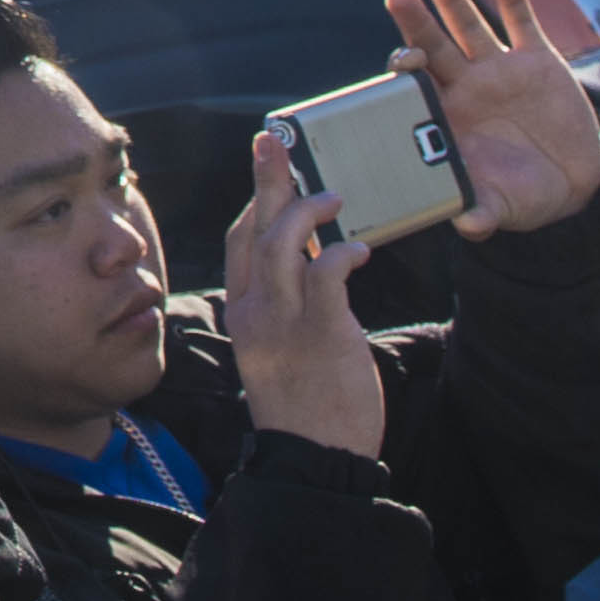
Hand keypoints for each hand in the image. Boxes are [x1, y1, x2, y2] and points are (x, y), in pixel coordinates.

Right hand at [223, 129, 388, 457]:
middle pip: (255, 231)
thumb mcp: (280, 351)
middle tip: (274, 141)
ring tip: (332, 195)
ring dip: (305, 212)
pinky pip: (325, 277)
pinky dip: (341, 253)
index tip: (268, 170)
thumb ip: (288, 307)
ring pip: (282, 245)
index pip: (240, 243)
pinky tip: (359, 247)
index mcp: (244, 313)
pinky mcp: (322, 333)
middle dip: (266, 181)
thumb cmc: (306, 405)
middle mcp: (257, 312)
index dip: (253, 202)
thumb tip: (315, 263)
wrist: (315, 459)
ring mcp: (285, 322)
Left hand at [384, 0, 599, 236]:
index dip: (406, 68)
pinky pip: (521, 22)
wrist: (572, 185)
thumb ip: (481, 212)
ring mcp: (501, 70)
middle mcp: (468, 85)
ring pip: (469, 25)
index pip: (416, 83)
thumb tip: (466, 227)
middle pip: (434, 44)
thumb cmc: (523, 196)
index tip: (403, 59)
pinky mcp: (538, 61)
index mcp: (449, 116)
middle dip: (416, 20)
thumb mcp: (502, 206)